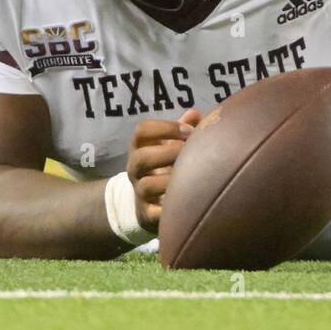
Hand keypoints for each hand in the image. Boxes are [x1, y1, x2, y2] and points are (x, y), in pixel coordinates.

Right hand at [125, 109, 201, 231]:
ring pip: (145, 186)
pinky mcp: (146, 215)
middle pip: (140, 158)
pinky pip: (154, 213)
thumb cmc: (165, 166)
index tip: (188, 131)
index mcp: (140, 148)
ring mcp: (139, 193)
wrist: (147, 204)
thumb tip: (195, 114)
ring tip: (191, 177)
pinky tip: (189, 201)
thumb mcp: (170, 146)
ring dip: (170, 179)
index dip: (164, 127)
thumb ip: (183, 129)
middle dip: (167, 153)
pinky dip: (170, 208)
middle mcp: (135, 169)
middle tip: (190, 153)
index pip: (142, 131)